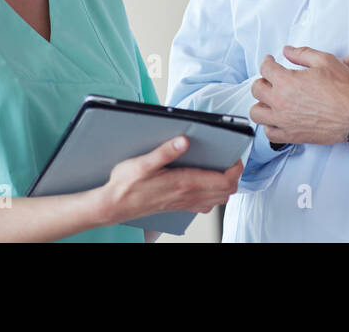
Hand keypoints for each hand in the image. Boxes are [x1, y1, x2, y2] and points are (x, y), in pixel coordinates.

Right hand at [94, 136, 242, 227]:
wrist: (112, 206)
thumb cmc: (125, 185)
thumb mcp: (142, 163)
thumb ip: (165, 151)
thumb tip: (184, 140)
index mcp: (184, 183)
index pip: (224, 180)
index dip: (236, 167)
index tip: (235, 154)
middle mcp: (188, 196)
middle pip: (226, 190)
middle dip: (234, 175)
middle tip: (231, 158)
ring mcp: (184, 203)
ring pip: (218, 199)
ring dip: (225, 184)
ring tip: (222, 167)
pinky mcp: (179, 206)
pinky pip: (206, 204)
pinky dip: (213, 194)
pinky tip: (206, 182)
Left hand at [250, 46, 348, 145]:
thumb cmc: (343, 90)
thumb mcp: (325, 60)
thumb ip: (302, 53)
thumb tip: (288, 50)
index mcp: (286, 81)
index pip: (265, 68)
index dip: (267, 61)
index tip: (270, 61)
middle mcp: (280, 101)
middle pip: (257, 90)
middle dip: (263, 81)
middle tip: (271, 79)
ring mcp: (284, 121)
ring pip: (256, 113)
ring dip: (261, 104)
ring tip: (270, 100)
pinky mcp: (291, 135)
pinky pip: (269, 133)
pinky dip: (269, 125)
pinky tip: (276, 119)